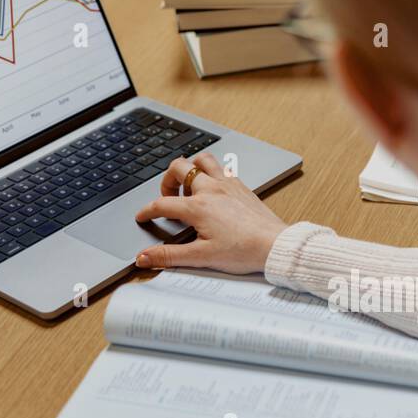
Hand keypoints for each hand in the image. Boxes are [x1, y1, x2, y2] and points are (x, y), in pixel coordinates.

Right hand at [134, 152, 289, 272]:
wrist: (275, 245)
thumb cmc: (243, 251)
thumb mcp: (202, 257)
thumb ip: (170, 256)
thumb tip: (144, 258)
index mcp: (198, 207)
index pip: (162, 203)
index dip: (147, 210)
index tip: (142, 216)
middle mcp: (211, 189)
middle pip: (179, 168)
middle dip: (167, 180)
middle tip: (168, 197)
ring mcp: (228, 184)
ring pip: (202, 159)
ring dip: (190, 168)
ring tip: (188, 187)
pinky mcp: (241, 186)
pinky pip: (222, 169)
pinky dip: (211, 173)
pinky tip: (213, 190)